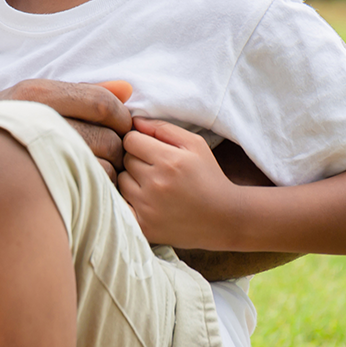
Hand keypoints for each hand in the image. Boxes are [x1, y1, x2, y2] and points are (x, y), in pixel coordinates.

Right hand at [0, 79, 132, 181]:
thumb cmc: (9, 129)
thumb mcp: (37, 101)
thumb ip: (84, 93)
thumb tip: (127, 90)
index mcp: (36, 94)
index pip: (101, 102)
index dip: (119, 118)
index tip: (117, 128)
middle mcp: (39, 123)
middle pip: (108, 138)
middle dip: (115, 149)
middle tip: (106, 154)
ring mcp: (44, 159)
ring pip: (105, 167)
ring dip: (107, 172)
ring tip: (89, 171)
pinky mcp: (49, 190)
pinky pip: (92, 192)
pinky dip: (96, 193)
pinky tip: (82, 188)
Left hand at [118, 117, 242, 249]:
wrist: (225, 218)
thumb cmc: (209, 177)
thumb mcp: (195, 144)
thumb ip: (163, 128)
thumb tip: (134, 121)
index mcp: (169, 161)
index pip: (130, 140)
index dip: (139, 141)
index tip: (150, 148)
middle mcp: (156, 184)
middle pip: (125, 159)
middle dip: (137, 160)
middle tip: (155, 168)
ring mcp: (148, 207)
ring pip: (121, 181)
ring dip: (132, 180)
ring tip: (153, 185)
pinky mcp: (144, 226)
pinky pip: (120, 204)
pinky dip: (127, 200)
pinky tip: (144, 200)